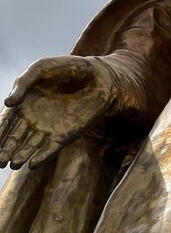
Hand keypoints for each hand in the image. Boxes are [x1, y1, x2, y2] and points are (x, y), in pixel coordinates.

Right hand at [0, 56, 115, 169]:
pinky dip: (42, 157)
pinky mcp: (65, 135)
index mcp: (22, 104)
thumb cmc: (67, 68)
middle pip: (14, 138)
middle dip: (5, 150)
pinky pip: (50, 149)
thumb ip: (22, 83)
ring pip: (29, 147)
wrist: (98, 76)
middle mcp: (32, 119)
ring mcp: (48, 129)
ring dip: (20, 156)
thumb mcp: (40, 68)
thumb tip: (7, 103)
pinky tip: (33, 164)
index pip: (5, 122)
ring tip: (12, 164)